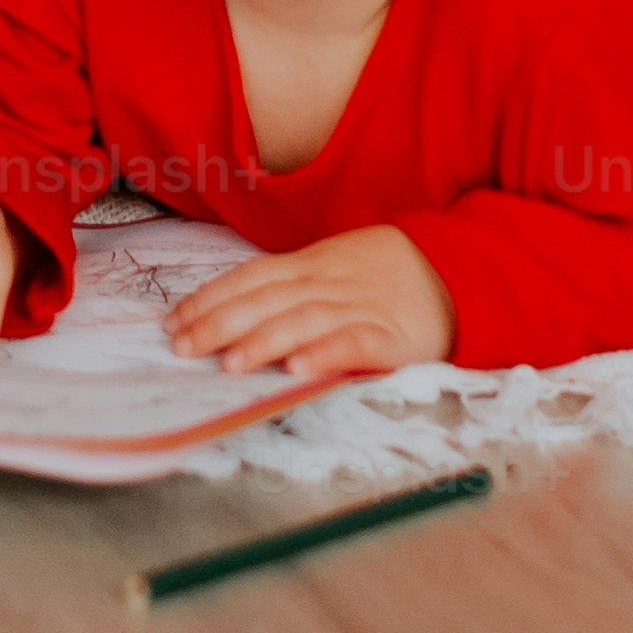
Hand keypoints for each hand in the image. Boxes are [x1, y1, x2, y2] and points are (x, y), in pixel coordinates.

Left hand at [166, 225, 452, 379]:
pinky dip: (326, 353)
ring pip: (303, 321)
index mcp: (312, 264)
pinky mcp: (393, 336)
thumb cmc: (388, 272)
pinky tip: (299, 369)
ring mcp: (360, 306)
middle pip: (266, 300)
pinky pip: (355, 343)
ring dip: (263, 342)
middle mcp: (329, 282)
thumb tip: (232, 308)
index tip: (174, 320)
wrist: (458, 268)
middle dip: (220, 323)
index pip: (250, 278)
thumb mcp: (334, 264)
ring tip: (229, 364)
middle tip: (182, 348)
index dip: (211, 298)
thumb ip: (289, 284)